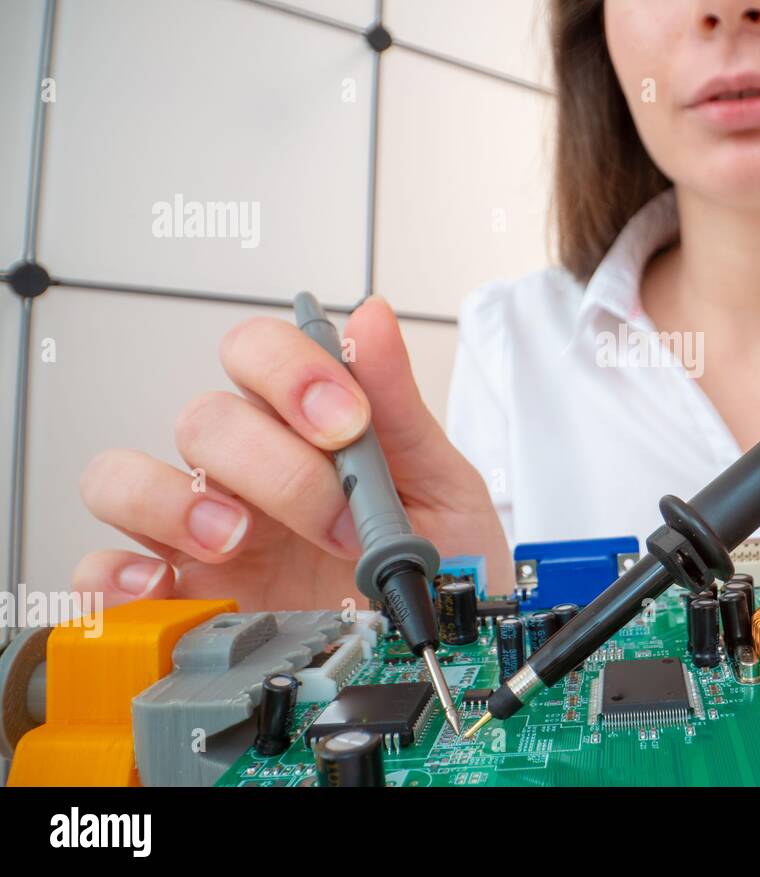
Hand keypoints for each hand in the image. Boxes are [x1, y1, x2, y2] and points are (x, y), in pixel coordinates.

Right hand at [74, 296, 511, 609]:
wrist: (448, 654)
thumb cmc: (443, 565)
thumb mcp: (444, 487)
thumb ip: (401, 409)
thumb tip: (373, 317)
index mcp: (305, 431)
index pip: (257, 354)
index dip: (289, 372)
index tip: (345, 422)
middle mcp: (246, 474)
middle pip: (203, 419)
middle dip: (275, 468)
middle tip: (336, 522)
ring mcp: (204, 535)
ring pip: (125, 477)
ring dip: (175, 502)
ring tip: (236, 539)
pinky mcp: (182, 600)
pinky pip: (100, 575)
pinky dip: (115, 578)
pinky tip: (172, 588)